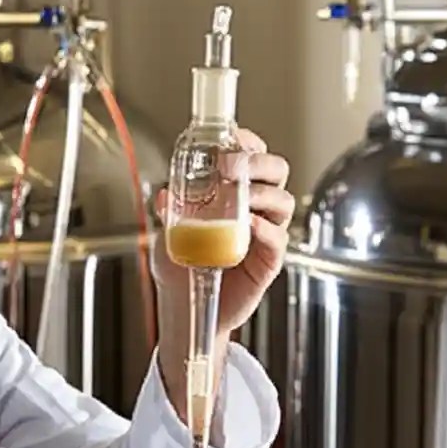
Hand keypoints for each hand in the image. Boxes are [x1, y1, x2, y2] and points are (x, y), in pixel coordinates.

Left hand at [151, 129, 293, 415]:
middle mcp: (254, 208)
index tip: (231, 137)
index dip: (247, 143)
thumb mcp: (168, 235)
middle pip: (276, 171)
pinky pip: (278, 238)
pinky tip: (247, 226)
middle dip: (258, 162)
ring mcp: (264, 233)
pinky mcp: (268, 261)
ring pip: (282, 200)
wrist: (185, 310)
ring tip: (238, 196)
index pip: (252, 157)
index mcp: (234, 194)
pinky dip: (265, 228)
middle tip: (232, 166)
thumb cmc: (181, 269)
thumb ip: (170, 213)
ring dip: (261, 192)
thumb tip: (164, 194)